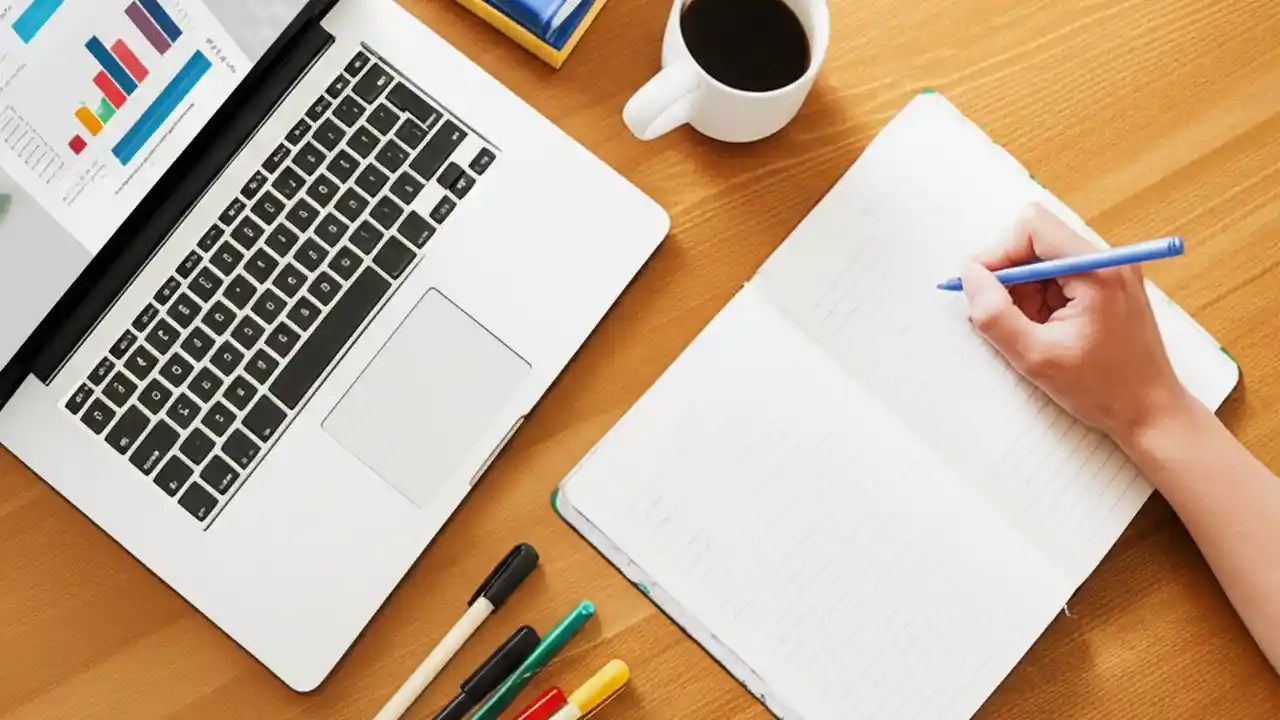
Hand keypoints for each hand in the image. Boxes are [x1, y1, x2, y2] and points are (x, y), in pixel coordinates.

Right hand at [960, 203, 1193, 443]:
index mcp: (1096, 270)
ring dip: (1025, 291)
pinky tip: (1047, 331)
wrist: (1150, 412)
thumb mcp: (1035, 357)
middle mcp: (1108, 260)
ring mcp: (1110, 271)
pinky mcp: (1108, 285)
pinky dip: (1041, 299)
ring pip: (1044, 259)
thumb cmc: (1102, 389)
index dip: (998, 253)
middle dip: (1010, 275)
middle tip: (1004, 316)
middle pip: (1037, 239)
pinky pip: (1059, 276)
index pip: (1033, 227)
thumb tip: (969, 275)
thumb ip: (994, 313)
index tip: (981, 288)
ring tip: (1032, 331)